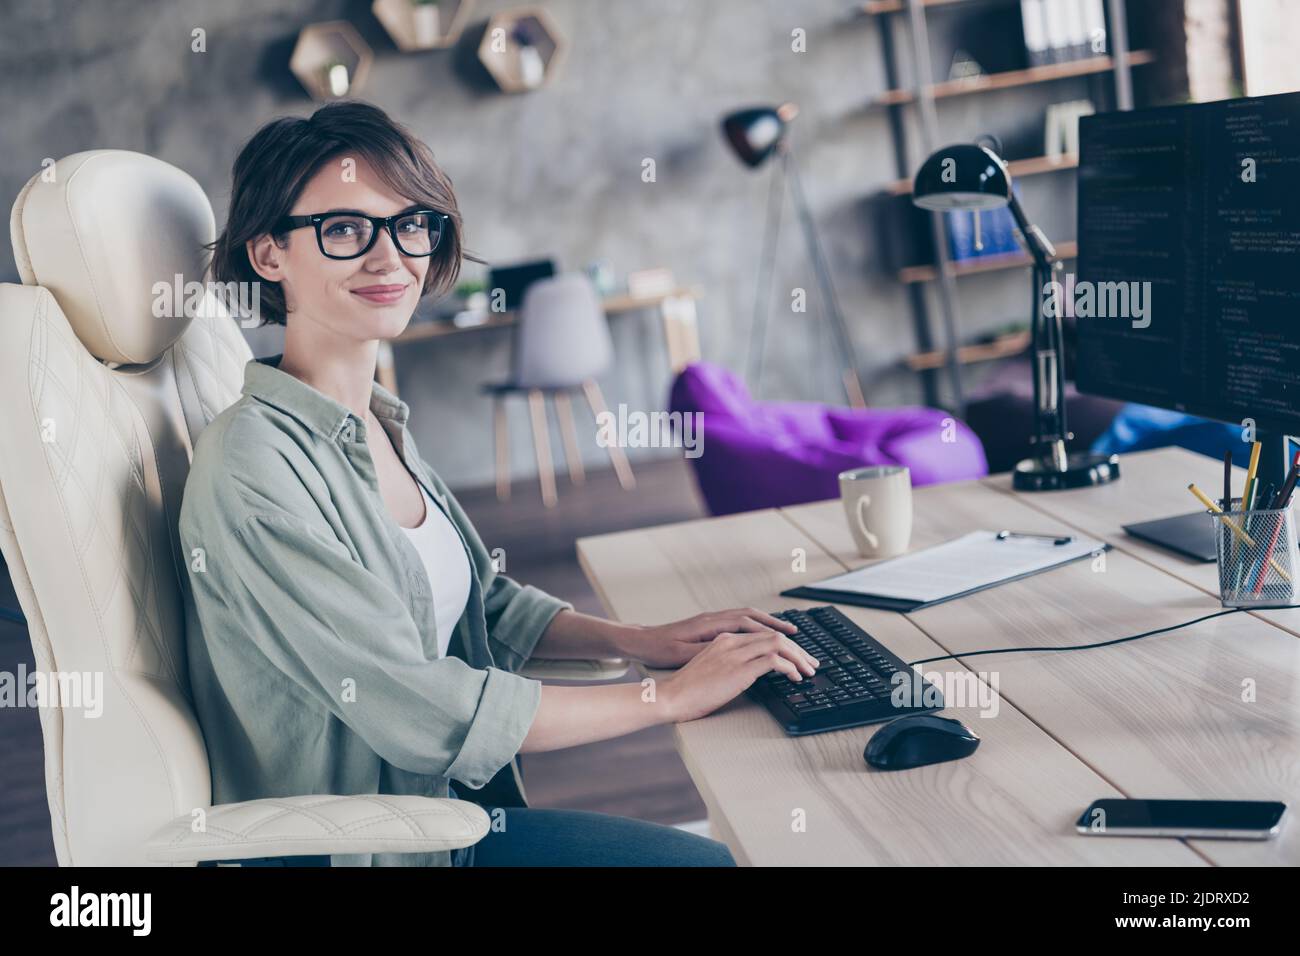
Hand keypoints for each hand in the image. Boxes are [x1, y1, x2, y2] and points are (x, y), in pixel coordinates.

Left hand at [623, 607, 803, 667]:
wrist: (642, 641)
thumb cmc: (659, 648)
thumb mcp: (682, 653)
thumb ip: (707, 651)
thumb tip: (732, 651)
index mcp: (711, 623)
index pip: (750, 625)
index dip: (772, 633)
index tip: (792, 642)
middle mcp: (716, 618)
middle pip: (755, 618)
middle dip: (779, 628)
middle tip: (799, 640)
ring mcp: (714, 620)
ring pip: (750, 618)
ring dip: (770, 626)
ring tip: (790, 636)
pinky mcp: (711, 627)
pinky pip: (742, 623)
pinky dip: (757, 627)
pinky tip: (764, 637)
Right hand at [660, 629, 818, 723]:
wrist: (671, 696)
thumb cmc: (687, 690)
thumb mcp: (710, 669)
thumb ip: (729, 664)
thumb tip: (750, 673)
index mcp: (724, 639)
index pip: (762, 634)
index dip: (784, 644)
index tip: (797, 656)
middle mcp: (731, 641)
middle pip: (774, 636)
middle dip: (797, 649)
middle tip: (811, 663)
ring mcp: (735, 653)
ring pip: (778, 644)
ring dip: (798, 657)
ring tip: (808, 670)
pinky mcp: (739, 668)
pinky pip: (774, 661)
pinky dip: (790, 667)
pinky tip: (795, 677)